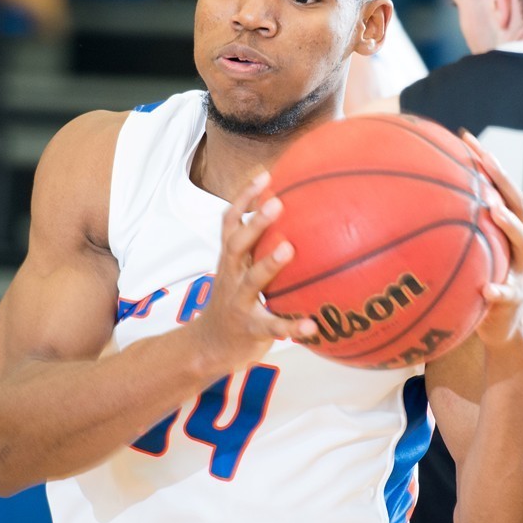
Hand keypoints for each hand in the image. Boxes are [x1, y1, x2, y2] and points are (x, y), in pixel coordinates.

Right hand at [189, 173, 317, 372]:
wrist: (209, 348)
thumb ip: (258, 250)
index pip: (230, 223)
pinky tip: (313, 325)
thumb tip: (296, 220)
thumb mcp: (240, 273)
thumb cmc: (234, 303)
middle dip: (254, 222)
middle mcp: (231, 277)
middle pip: (237, 243)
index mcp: (230, 261)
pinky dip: (292, 326)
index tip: (264, 175)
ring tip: (289, 249)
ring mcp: (238, 303)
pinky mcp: (250, 330)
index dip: (244, 198)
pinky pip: (272, 328)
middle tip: (277, 203)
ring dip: (269, 263)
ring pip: (251, 281)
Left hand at [460, 130, 522, 350]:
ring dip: (509, 225)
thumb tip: (393, 208)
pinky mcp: (514, 302)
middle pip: (518, 206)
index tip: (465, 136)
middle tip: (485, 161)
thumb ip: (441, 234)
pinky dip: (499, 291)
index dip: (487, 163)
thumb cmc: (472, 286)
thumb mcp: (459, 257)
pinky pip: (508, 296)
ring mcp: (520, 272)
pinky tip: (486, 289)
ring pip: (522, 243)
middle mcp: (516, 246)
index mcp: (503, 231)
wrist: (500, 329)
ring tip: (494, 211)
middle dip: (503, 180)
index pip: (499, 188)